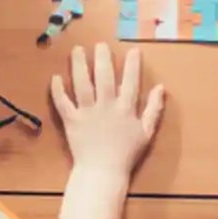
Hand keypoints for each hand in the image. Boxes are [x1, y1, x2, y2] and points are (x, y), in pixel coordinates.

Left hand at [51, 44, 164, 176]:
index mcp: (126, 109)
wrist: (103, 174)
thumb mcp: (146, 133)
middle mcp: (106, 107)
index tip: (132, 49)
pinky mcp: (71, 121)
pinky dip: (58, 90)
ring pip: (82, 84)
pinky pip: (63, 103)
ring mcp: (87, 113)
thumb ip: (154, 109)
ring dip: (79, 65)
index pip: (130, 81)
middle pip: (104, 77)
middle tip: (100, 44)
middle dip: (102, 58)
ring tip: (77, 50)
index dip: (132, 64)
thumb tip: (161, 87)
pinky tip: (56, 77)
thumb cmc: (127, 154)